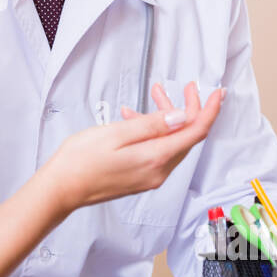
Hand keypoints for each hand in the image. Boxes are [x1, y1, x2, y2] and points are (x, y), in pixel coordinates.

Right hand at [43, 81, 223, 211]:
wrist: (60, 190)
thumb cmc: (80, 162)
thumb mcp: (115, 134)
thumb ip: (151, 125)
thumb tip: (181, 116)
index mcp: (155, 158)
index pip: (195, 132)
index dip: (209, 110)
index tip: (217, 92)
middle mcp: (158, 171)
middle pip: (186, 137)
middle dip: (188, 108)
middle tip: (185, 86)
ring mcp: (149, 177)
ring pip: (171, 142)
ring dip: (168, 118)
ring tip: (154, 94)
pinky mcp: (139, 178)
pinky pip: (157, 151)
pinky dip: (153, 131)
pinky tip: (135, 118)